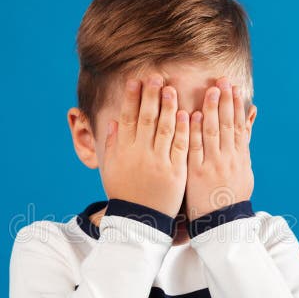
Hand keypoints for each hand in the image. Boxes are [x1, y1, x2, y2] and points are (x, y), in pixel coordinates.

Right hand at [101, 74, 189, 217]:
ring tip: (170, 88)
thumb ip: (113, 144)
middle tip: (155, 77)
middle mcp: (140, 154)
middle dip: (150, 96)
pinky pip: (180, 147)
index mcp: (124, 152)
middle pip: (146, 119)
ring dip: (167, 107)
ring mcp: (158, 162)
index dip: (131, 98)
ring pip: (164, 129)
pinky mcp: (175, 172)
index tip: (135, 81)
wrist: (140, 221)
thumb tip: (114, 122)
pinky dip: (183, 130)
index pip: (127, 119)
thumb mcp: (112, 169)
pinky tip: (186, 113)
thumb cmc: (125, 194)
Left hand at [185, 77, 253, 220]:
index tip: (234, 87)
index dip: (237, 106)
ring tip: (211, 91)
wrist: (222, 222)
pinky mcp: (197, 173)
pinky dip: (195, 132)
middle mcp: (228, 158)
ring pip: (213, 133)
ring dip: (212, 110)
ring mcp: (213, 165)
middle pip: (228, 125)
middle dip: (225, 102)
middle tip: (222, 81)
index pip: (239, 126)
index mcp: (240, 156)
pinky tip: (193, 116)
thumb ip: (245, 140)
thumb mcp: (244, 167)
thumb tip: (251, 113)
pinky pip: (196, 149)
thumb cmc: (232, 194)